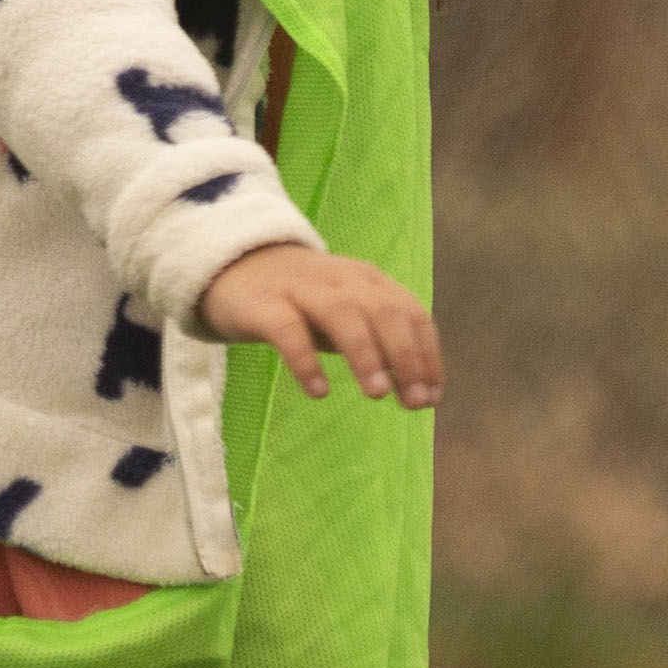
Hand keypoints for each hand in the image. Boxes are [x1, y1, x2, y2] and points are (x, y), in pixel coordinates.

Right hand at [203, 245, 439, 406]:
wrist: (234, 264)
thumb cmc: (302, 302)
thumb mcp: (347, 317)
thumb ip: (380, 346)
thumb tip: (418, 391)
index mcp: (369, 282)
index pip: (411, 313)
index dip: (427, 354)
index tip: (433, 396)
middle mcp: (340, 281)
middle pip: (383, 311)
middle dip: (406, 357)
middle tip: (414, 402)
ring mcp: (301, 290)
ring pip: (342, 315)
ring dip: (366, 354)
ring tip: (378, 394)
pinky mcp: (263, 305)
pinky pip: (288, 330)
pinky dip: (306, 360)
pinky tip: (319, 391)